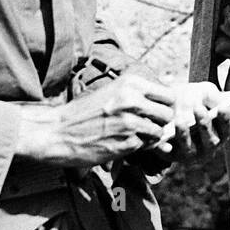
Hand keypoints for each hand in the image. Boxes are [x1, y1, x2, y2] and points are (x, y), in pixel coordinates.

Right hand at [18, 73, 175, 168]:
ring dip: (150, 136)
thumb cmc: (84, 112)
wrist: (56, 132)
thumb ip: (140, 92)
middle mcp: (132, 100)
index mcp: (130, 83)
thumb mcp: (112, 92)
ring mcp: (130, 122)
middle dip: (160, 122)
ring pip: (159, 132)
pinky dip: (138, 146)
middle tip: (146, 126)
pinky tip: (123, 143)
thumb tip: (172, 89)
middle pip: (168, 114)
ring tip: (132, 135)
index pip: (168, 95)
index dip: (165, 106)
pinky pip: (146, 146)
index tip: (156, 112)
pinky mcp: (126, 143)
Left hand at [156, 82, 229, 159]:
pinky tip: (165, 136)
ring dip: (185, 134)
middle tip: (198, 108)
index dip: (226, 119)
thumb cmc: (189, 99)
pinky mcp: (172, 156)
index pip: (227, 129)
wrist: (164, 107)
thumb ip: (211, 96)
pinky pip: (170, 153)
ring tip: (179, 120)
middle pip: (211, 141)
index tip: (222, 106)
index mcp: (219, 132)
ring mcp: (191, 154)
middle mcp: (208, 147)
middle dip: (205, 125)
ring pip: (190, 149)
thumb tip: (215, 102)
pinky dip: (167, 147)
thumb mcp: (202, 93)